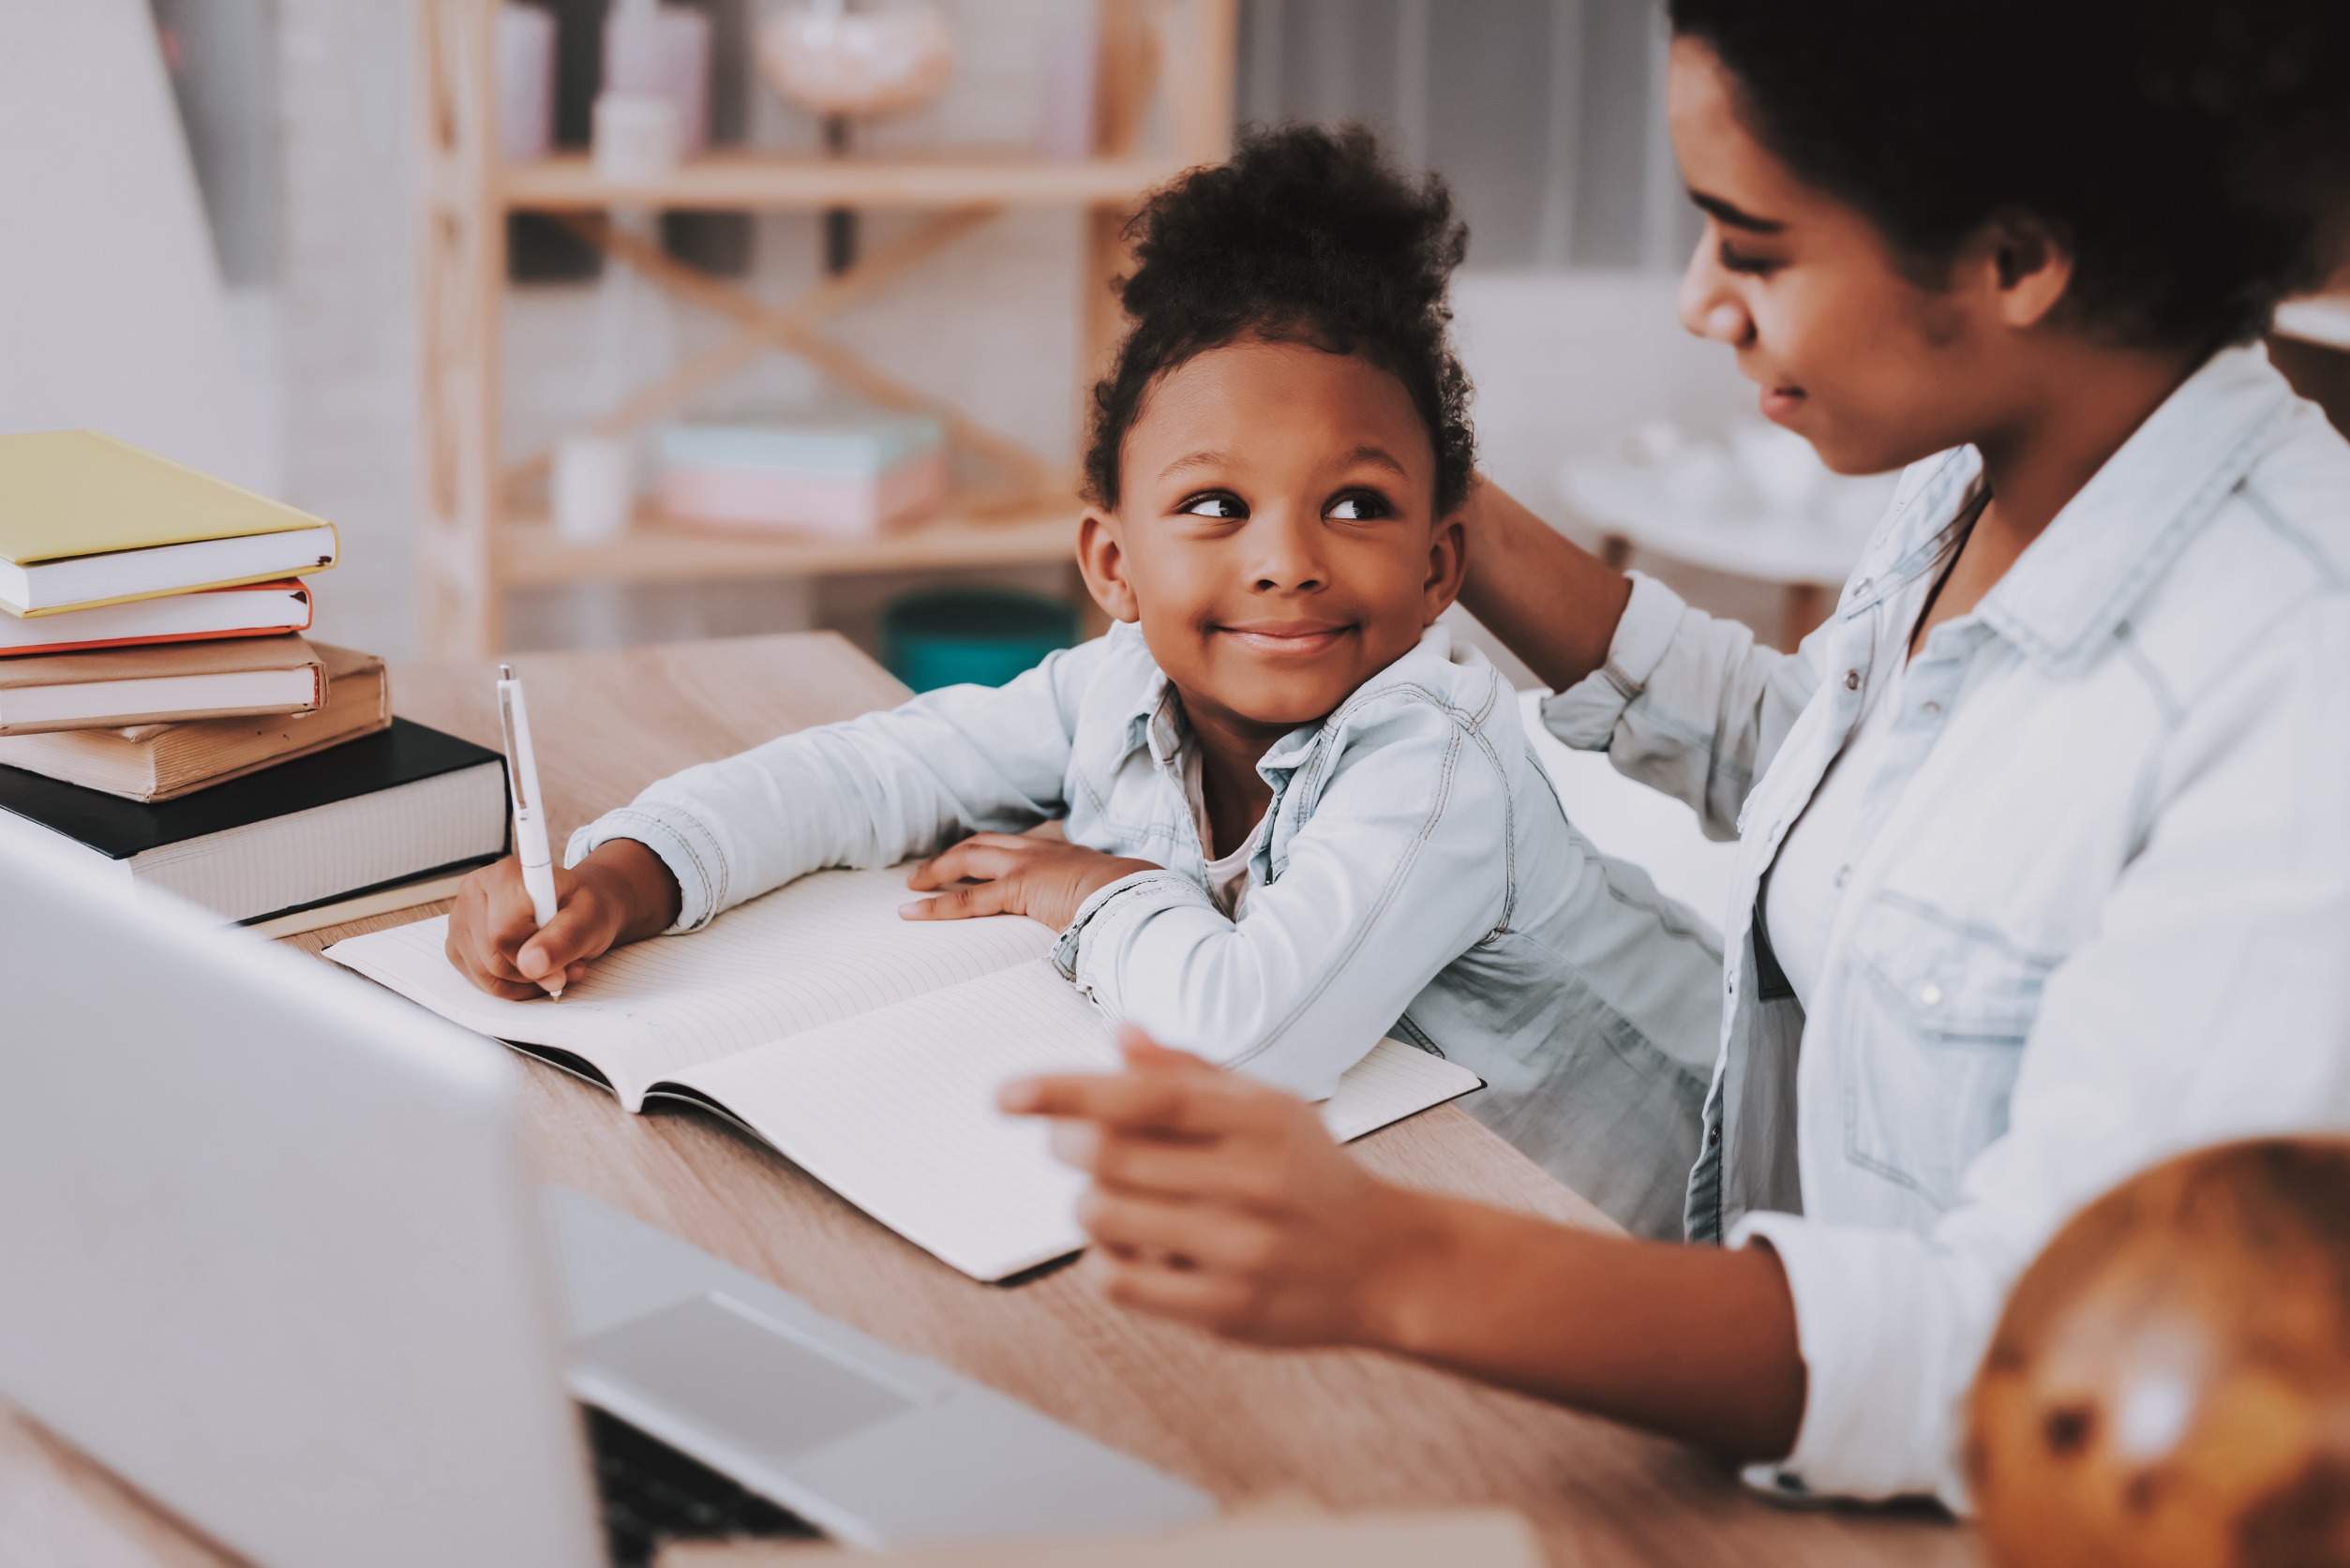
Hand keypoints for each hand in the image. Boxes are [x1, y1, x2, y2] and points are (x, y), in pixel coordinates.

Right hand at [444, 837, 680, 999]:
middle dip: (533, 973)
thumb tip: (531, 965)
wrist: (577, 905)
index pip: (504, 933)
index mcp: (506, 875)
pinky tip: (531, 971)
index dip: (535, 957)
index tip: (566, 964)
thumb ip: (565, 939)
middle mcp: (475, 891)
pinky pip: (477, 979)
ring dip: (523, 982)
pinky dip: (508, 985)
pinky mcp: (458, 941)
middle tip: (566, 968)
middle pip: (491, 958)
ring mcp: (461, 917)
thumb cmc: (584, 907)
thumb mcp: (589, 918)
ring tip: (553, 967)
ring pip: (483, 973)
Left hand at [901, 833, 1160, 930]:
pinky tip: (912, 912)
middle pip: (982, 843)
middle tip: (927, 871)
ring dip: (937, 871)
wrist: (1134, 896)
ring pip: (968, 859)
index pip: (1012, 846)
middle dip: (952, 855)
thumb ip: (1090, 900)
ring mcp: (1026, 865)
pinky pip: (967, 899)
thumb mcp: (1105, 895)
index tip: (968, 861)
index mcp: (1060, 853)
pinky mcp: (1017, 887)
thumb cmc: (1128, 900)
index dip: (985, 852)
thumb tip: (1091, 921)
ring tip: (914, 886)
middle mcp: (1039, 851)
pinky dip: (935, 906)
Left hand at [999, 1026, 1448, 1346]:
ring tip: (1114, 1196)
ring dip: (1087, 1202)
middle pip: (1109, 1156)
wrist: (1385, 1262)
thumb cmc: (1311, 1174)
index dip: (1065, 1090)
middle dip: (1067, 1144)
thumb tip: (1119, 1034)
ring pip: (1105, 1218)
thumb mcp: (1268, 1106)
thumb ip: (1189, 1072)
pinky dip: (1105, 1260)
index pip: (1143, 1096)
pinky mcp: (1226, 1309)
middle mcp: (1252, 1180)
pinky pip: (1120, 1282)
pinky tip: (1132, 1246)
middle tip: (1068, 1142)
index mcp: (1259, 1118)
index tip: (1006, 1094)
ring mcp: (1240, 1249)